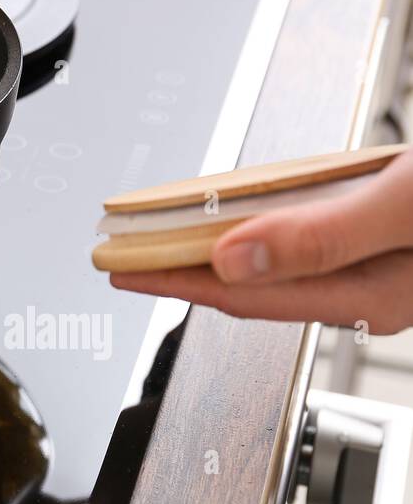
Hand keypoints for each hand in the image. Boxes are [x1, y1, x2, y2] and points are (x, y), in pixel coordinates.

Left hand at [111, 147, 412, 333]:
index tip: (120, 266)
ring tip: (164, 234)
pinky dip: (257, 225)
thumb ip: (323, 236)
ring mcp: (372, 267)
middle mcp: (367, 289)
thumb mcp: (402, 208)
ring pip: (272, 263)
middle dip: (180, 266)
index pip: (241, 295)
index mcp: (368, 295)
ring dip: (215, 245)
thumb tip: (234, 258)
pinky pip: (298, 240)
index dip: (171, 278)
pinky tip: (241, 213)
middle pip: (249, 283)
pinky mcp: (376, 241)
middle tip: (125, 250)